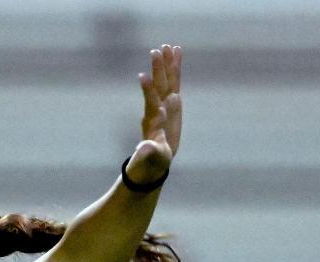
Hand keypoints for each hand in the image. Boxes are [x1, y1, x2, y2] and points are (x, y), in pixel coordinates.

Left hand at [123, 44, 182, 187]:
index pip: (150, 103)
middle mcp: (158, 106)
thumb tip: (143, 149)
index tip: (142, 76)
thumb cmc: (154, 158)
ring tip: (167, 46)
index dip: (147, 91)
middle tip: (154, 52)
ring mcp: (165, 101)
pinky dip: (176, 67)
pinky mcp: (173, 100)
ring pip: (167, 79)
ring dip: (167, 64)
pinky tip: (177, 51)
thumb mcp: (152, 156)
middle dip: (157, 70)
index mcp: (153, 119)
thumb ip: (149, 151)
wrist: (156, 156)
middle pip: (158, 86)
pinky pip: (175, 80)